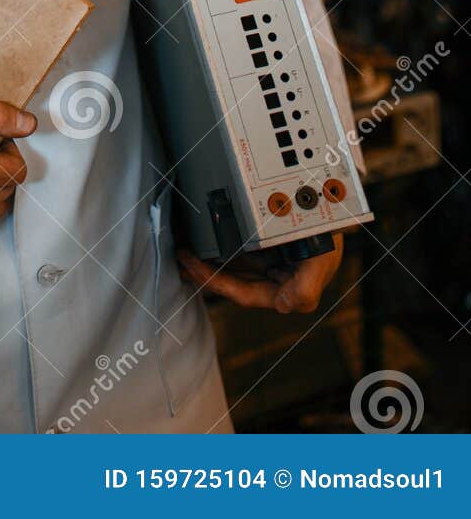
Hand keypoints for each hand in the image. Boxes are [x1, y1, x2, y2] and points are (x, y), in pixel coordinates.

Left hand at [177, 230, 343, 313]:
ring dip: (208, 261)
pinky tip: (203, 240)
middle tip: (178, 257)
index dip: (215, 283)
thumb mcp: (323, 261)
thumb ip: (307, 287)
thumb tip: (287, 306)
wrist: (339, 212)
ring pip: (231, 268)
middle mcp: (274, 281)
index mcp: (286, 292)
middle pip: (231, 282)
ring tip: (182, 250)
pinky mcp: (267, 248)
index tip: (192, 267)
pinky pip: (237, 251)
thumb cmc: (330, 237)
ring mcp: (270, 264)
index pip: (242, 293)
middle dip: (203, 272)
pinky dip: (219, 247)